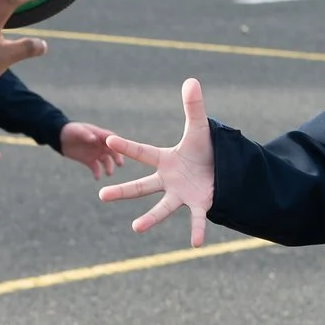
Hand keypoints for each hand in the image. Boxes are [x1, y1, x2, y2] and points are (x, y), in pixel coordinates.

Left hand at [58, 120, 122, 178]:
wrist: (61, 138)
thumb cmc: (71, 130)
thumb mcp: (77, 130)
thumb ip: (86, 134)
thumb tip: (94, 138)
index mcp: (100, 135)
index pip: (112, 138)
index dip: (117, 143)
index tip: (120, 149)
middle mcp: (101, 145)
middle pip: (112, 151)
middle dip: (117, 157)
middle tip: (120, 164)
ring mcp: (96, 153)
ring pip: (106, 161)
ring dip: (109, 167)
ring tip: (109, 173)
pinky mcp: (90, 161)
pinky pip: (95, 168)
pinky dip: (97, 173)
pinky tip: (97, 178)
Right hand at [99, 78, 216, 245]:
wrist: (223, 170)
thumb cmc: (205, 151)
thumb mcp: (200, 128)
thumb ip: (194, 107)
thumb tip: (191, 80)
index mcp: (165, 160)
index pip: (142, 151)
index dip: (126, 145)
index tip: (108, 138)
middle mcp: (168, 180)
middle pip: (141, 186)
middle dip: (122, 191)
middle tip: (101, 195)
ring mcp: (181, 194)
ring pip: (162, 208)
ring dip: (150, 218)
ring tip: (136, 228)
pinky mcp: (198, 204)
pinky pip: (196, 219)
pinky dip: (196, 230)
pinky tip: (196, 244)